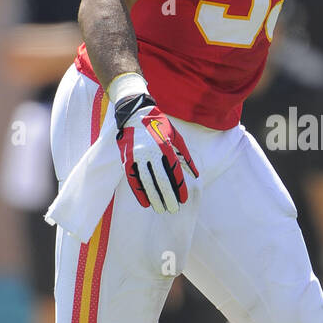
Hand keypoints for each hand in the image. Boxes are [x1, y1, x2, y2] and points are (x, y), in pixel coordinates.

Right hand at [115, 93, 197, 212]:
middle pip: (161, 179)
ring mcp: (137, 156)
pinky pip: (133, 179)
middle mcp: (151, 152)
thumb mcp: (176, 137)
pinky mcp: (126, 159)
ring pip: (147, 182)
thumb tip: (196, 175)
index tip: (183, 199)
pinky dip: (139, 192)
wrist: (134, 113)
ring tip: (160, 209)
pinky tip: (145, 203)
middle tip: (173, 209)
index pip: (174, 171)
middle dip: (168, 196)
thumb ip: (186, 156)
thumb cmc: (159, 126)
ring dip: (154, 197)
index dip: (180, 187)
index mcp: (165, 146)